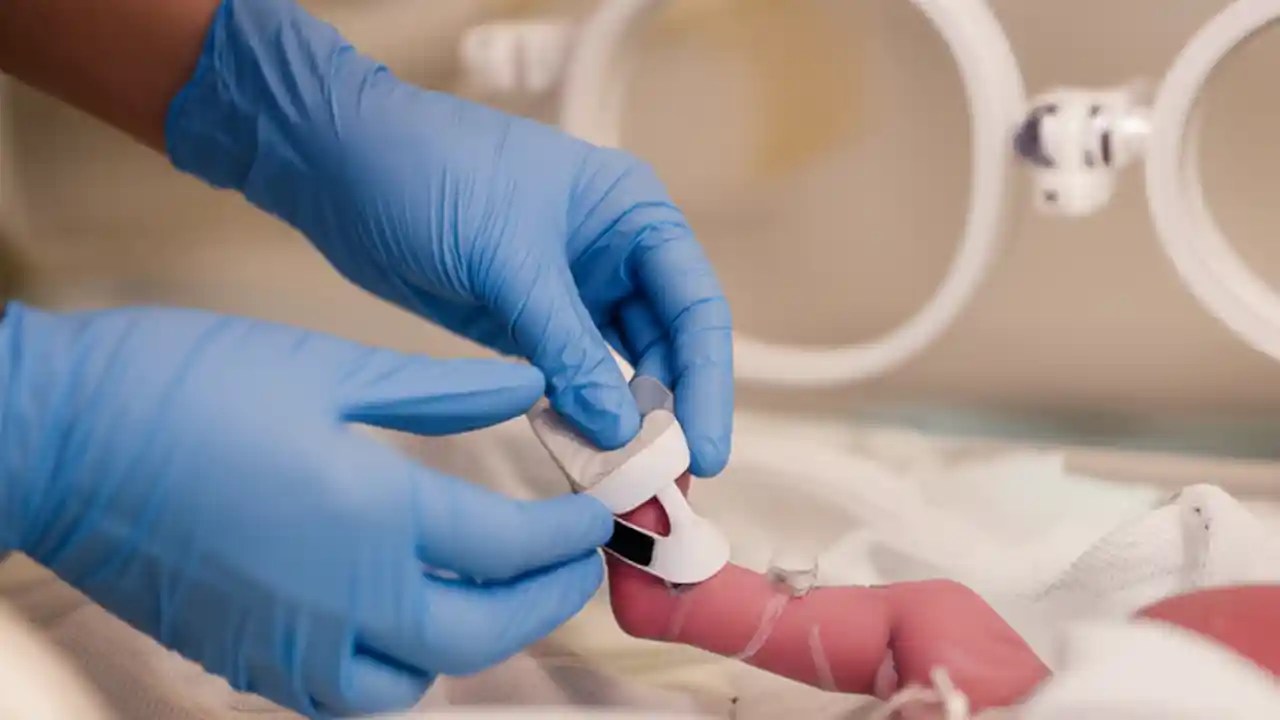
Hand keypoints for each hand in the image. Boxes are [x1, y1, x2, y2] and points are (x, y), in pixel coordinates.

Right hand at [0, 303, 611, 717]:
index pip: (510, 546)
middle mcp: (345, 598)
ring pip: (417, 679)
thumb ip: (441, 390)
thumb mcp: (329, 368)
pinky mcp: (247, 658)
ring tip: (491, 588)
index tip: (597, 515)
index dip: (568, 534)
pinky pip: (346, 692)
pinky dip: (393, 665)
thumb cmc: (187, 387)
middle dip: (546, 601)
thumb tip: (525, 384)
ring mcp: (293, 642)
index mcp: (375, 515)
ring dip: (472, 641)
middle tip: (575, 564)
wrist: (56, 440)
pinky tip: (400, 615)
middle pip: (483, 632)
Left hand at [166, 0, 733, 475]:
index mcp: (632, 214)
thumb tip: (621, 432)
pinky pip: (570, 379)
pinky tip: (580, 458)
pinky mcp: (527, 322)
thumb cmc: (432, 177)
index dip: (708, 382)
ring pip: (618, 370)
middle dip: (669, 415)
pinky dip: (577, 417)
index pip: (694, 307)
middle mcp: (614, 254)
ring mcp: (571, 291)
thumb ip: (568, 348)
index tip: (708, 451)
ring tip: (626, 487)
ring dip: (623, 425)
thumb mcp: (509, 262)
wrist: (337, 165)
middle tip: (668, 487)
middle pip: (666, 347)